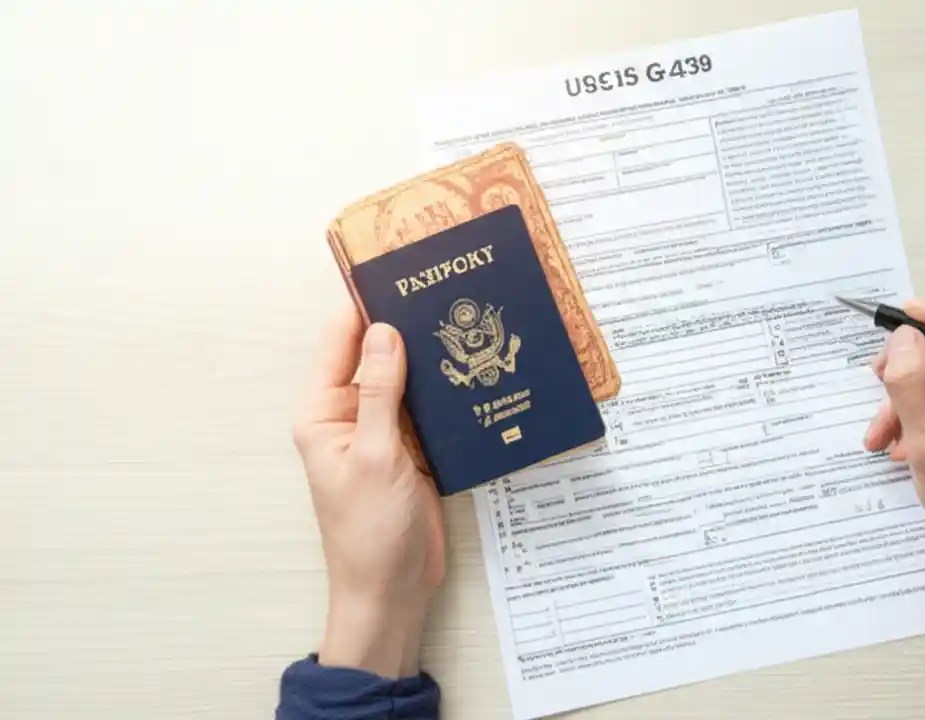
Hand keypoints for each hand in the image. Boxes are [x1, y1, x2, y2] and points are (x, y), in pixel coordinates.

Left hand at [292, 306, 445, 677]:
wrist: (392, 591)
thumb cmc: (370, 532)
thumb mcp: (376, 456)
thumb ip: (380, 392)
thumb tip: (384, 331)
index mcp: (322, 411)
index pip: (340, 341)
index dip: (366, 304)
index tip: (400, 270)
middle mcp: (348, 414)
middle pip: (377, 354)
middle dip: (408, 325)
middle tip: (450, 289)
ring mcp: (382, 432)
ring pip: (407, 379)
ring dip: (433, 358)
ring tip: (471, 319)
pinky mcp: (411, 450)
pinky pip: (427, 409)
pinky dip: (446, 392)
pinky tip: (477, 370)